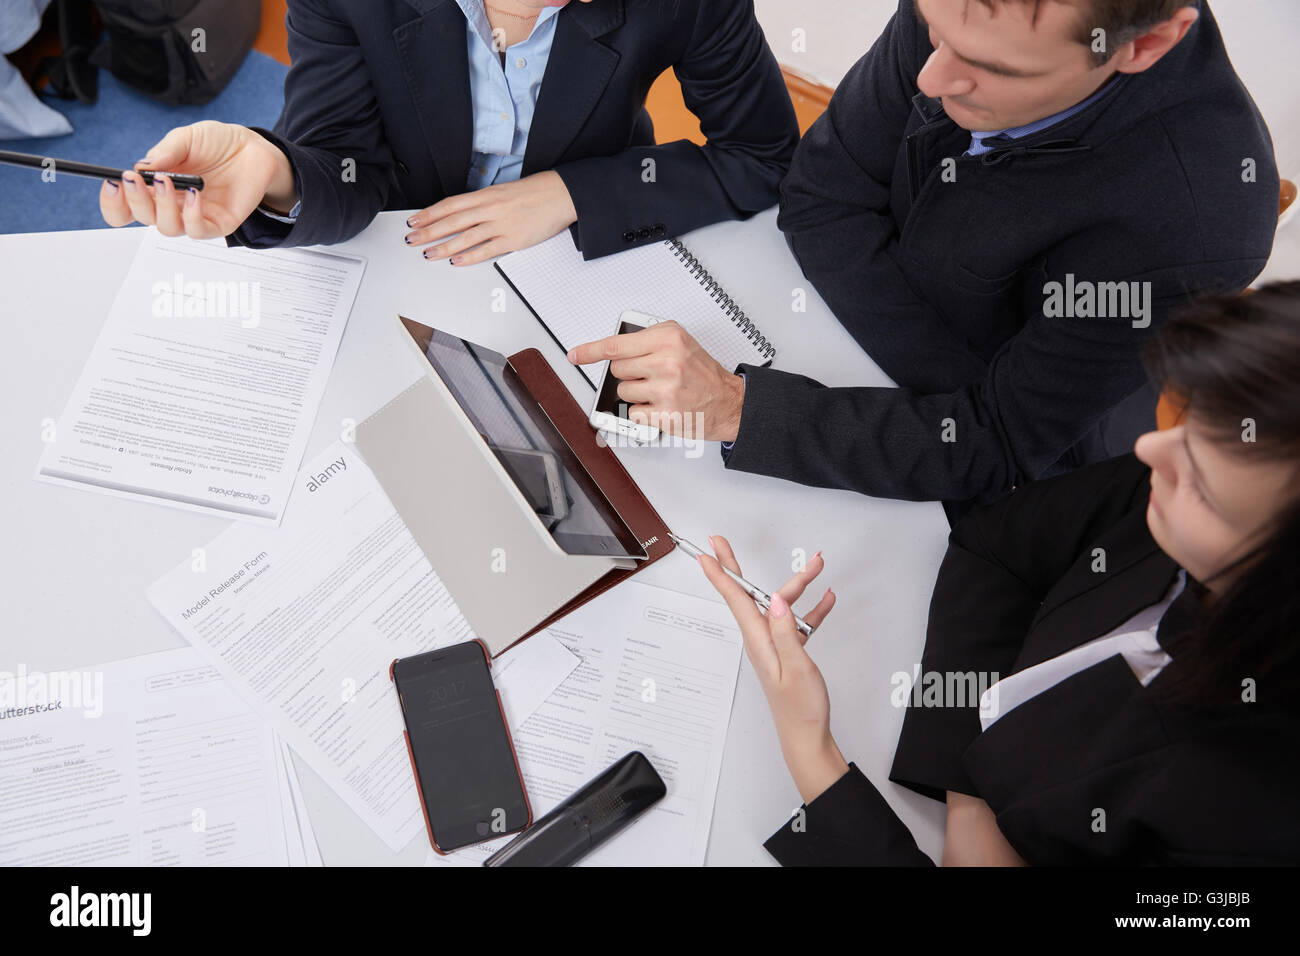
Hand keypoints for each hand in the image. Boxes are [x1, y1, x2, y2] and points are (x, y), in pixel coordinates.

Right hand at [99, 121, 293, 238]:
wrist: (252, 148)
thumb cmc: (217, 143)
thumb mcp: (186, 138)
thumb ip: (164, 152)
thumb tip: (141, 168)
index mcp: (155, 187)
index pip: (126, 207)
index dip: (114, 202)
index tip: (111, 183)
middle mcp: (171, 205)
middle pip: (142, 218)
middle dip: (133, 201)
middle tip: (133, 179)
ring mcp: (193, 216)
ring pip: (167, 228)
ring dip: (160, 206)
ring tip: (165, 181)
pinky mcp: (217, 224)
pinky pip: (197, 230)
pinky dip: (191, 215)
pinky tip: (193, 194)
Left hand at [403, 170, 576, 264]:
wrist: (561, 194)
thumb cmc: (535, 193)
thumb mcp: (504, 191)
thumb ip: (483, 203)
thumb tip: (462, 214)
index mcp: (486, 194)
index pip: (450, 205)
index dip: (429, 213)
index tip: (414, 220)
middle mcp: (490, 208)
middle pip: (452, 221)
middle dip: (428, 231)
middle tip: (411, 240)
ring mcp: (501, 224)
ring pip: (465, 237)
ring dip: (443, 247)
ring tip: (428, 254)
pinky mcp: (513, 239)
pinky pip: (486, 250)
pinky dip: (469, 257)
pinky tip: (456, 262)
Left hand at [567, 321, 745, 441]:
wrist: (728, 401)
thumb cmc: (703, 374)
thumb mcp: (680, 342)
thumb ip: (649, 341)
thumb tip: (615, 349)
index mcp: (668, 338)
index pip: (616, 345)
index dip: (590, 351)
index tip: (576, 355)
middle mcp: (666, 361)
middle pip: (617, 370)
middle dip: (630, 374)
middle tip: (650, 375)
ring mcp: (665, 389)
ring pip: (623, 392)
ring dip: (637, 394)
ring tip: (660, 391)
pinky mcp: (664, 413)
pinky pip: (634, 412)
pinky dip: (644, 412)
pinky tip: (662, 406)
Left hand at [697, 535, 845, 803]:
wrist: (808, 736)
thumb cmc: (801, 708)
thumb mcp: (795, 666)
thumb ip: (786, 631)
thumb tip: (775, 599)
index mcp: (759, 640)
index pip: (736, 599)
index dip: (720, 574)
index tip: (706, 554)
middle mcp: (762, 638)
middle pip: (750, 594)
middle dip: (737, 565)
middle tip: (721, 542)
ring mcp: (775, 643)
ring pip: (780, 604)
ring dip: (798, 585)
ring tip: (817, 565)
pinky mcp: (789, 651)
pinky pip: (797, 622)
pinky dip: (812, 610)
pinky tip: (826, 599)